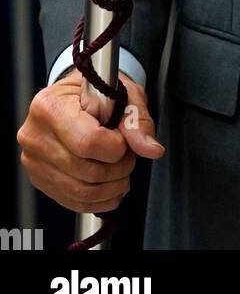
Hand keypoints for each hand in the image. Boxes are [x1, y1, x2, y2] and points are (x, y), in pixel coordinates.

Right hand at [16, 70, 163, 214]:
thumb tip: (151, 149)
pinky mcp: (40, 180)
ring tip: (123, 170)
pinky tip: (112, 187)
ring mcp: (34, 162)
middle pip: (87, 171)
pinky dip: (101, 200)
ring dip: (113, 187)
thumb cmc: (96, 91)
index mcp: (50, 106)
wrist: (75, 97)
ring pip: (82, 192)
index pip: (89, 142)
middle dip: (119, 168)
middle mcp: (35, 135)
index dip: (117, 147)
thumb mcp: (123, 93)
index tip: (124, 138)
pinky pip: (74, 202)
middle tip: (128, 154)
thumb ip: (137, 120)